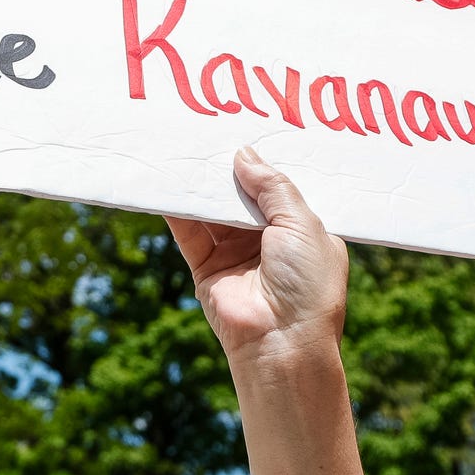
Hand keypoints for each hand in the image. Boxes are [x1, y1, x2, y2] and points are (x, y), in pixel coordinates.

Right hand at [165, 148, 348, 365]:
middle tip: (211, 132)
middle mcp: (268, 242)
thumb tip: (243, 155)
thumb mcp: (301, 223)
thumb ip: (272, 186)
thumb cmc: (307, 285)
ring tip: (185, 149)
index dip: (265, 164)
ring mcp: (235, 255)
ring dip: (200, 184)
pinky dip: (177, 208)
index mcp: (301, 231)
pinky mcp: (206, 268)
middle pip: (242, 196)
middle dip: (228, 169)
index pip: (280, 189)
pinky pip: (188, 231)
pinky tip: (167, 180)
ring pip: (213, 210)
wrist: (281, 343)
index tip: (249, 131)